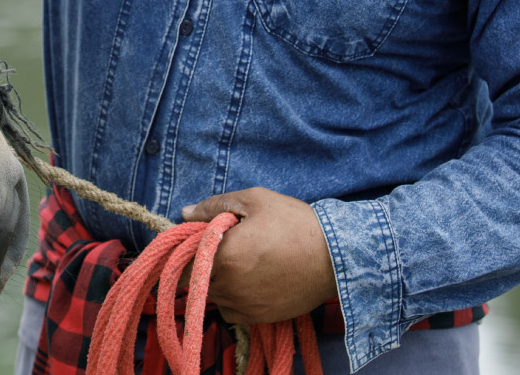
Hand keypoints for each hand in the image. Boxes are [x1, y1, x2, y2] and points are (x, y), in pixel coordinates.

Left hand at [181, 187, 336, 324]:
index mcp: (223, 256)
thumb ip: (214, 206)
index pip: (185, 260)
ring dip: (217, 279)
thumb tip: (185, 213)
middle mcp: (229, 287)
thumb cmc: (293, 223)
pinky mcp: (259, 318)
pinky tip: (250, 277)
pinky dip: (233, 295)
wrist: (334, 257)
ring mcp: (244, 306)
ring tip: (242, 258)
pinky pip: (231, 310)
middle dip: (203, 261)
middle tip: (226, 243)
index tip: (203, 235)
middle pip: (196, 279)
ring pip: (213, 294)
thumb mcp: (254, 200)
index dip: (190, 246)